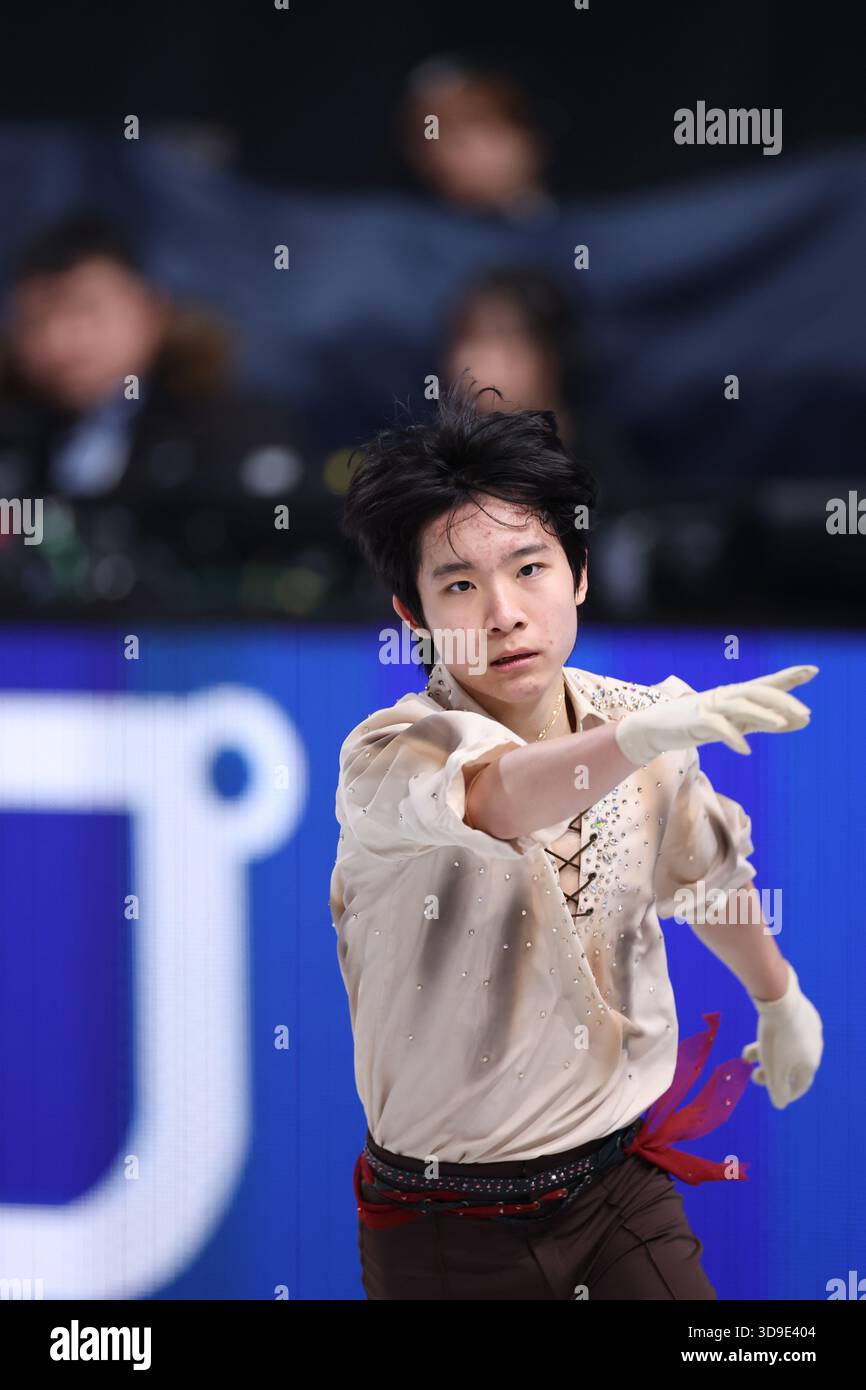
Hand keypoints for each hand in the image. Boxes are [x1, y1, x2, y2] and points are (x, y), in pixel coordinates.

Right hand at [614, 664, 817, 764]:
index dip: (788, 676)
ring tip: (782, 724)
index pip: (766, 684)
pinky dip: (732, 736)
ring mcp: (709, 707)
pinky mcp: (695, 721)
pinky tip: (745, 749)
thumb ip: (766, 722)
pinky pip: (717, 727)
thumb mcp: (736, 723)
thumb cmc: (698, 724)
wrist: (655, 728)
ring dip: (763, 714)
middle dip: (783, 701)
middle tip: (806, 714)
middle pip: (758, 693)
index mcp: (736, 696)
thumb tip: (801, 722)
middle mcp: (725, 697)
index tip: (813, 671)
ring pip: (740, 705)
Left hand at [742, 962, 823, 1108]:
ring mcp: (809, 1028)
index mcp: (811, 1062)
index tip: (773, 1094)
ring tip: (746, 1054)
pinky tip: (760, 1034)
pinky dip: (772, 1037)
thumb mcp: (774, 1069)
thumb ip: (778, 1091)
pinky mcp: (801, 1012)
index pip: (801, 1084)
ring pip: (785, 1047)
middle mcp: (815, 1046)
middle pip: (790, 1066)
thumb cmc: (776, 1037)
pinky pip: (786, 1030)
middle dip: (770, 1072)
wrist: (779, 998)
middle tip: (754, 1074)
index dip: (786, 1093)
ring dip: (765, 1054)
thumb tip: (780, 1105)